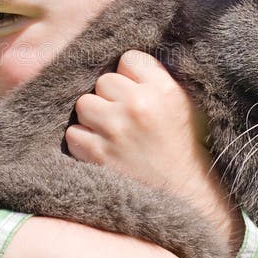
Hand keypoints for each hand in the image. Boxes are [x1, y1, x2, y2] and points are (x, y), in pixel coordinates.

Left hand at [65, 50, 243, 253]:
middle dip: (111, 98)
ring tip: (113, 135)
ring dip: (94, 119)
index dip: (130, 77)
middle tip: (126, 119)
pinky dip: (84, 143)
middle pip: (104, 81)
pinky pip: (73, 134)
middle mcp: (138, 106)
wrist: (184, 198)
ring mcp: (115, 130)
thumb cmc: (183, 149)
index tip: (137, 94)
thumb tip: (125, 60)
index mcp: (163, 90)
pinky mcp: (97, 154)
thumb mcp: (183, 106)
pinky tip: (104, 152)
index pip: (129, 59)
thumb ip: (158, 80)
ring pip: (84, 104)